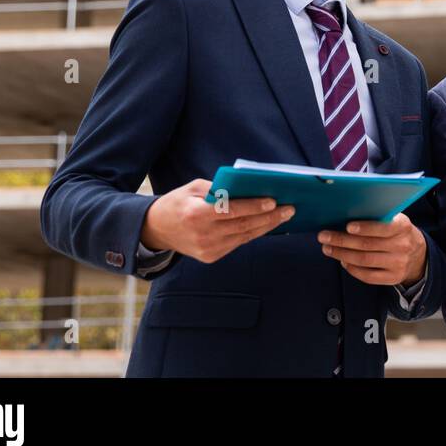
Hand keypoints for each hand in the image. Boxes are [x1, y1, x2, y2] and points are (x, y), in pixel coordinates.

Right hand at [140, 178, 293, 263]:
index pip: (231, 210)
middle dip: (269, 217)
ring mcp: (207, 249)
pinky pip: (238, 243)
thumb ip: (219, 188)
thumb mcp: (194, 188)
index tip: (273, 200)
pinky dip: (254, 233)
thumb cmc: (178, 202)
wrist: (156, 230)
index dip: (254, 206)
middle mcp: (203, 235)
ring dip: (267, 226)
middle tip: (290, 208)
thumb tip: (249, 187)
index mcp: (196, 214)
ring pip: (244, 236)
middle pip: (243, 225)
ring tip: (285, 216)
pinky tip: (268, 225)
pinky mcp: (211, 257)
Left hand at [319, 212, 426, 285]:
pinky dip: (352, 269)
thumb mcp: (395, 219)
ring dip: (342, 254)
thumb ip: (378, 217)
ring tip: (328, 249)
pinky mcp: (392, 278)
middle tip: (325, 237)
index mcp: (403, 227)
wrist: (417, 254)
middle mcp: (402, 246)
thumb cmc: (398, 232)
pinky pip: (368, 276)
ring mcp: (398, 264)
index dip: (365, 228)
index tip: (348, 227)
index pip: (384, 228)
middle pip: (368, 245)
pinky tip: (343, 261)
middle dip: (342, 241)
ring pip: (365, 260)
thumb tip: (348, 214)